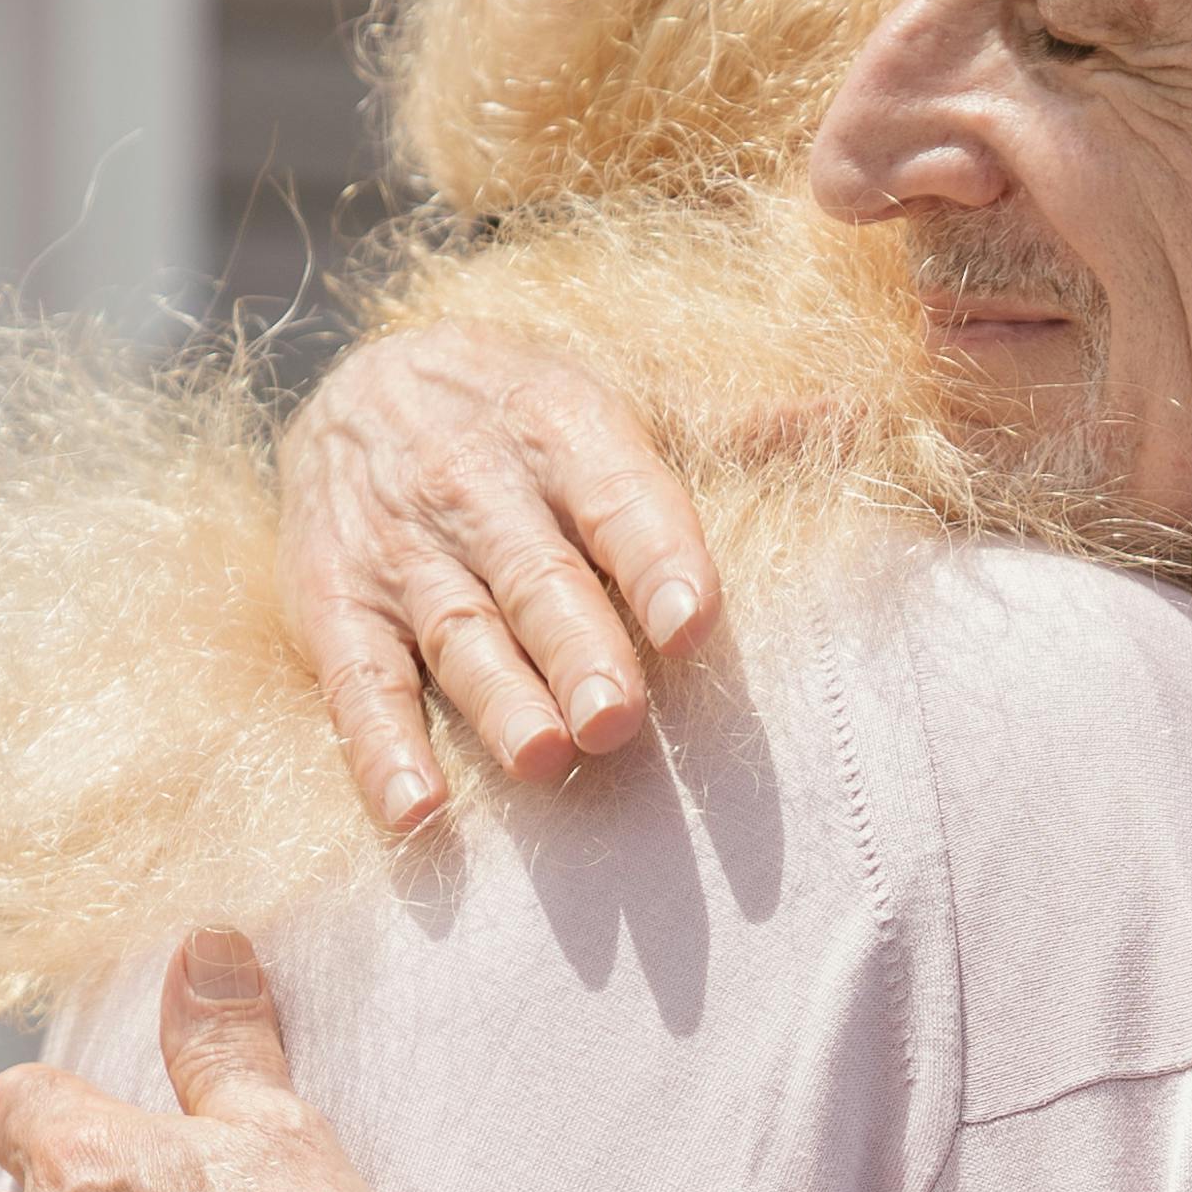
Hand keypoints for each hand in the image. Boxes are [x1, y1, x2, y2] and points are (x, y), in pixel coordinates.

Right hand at [282, 319, 723, 832]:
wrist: (357, 382)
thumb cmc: (526, 418)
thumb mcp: (617, 393)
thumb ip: (731, 422)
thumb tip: (856, 411)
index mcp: (563, 426)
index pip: (620, 495)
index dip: (657, 557)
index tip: (693, 623)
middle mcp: (477, 484)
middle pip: (538, 576)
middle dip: (578, 648)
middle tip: (618, 720)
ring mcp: (403, 550)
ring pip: (459, 630)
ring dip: (499, 698)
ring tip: (542, 758)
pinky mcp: (335, 605)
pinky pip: (358, 680)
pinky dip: (379, 747)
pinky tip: (416, 809)